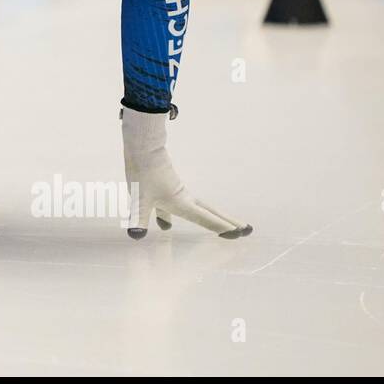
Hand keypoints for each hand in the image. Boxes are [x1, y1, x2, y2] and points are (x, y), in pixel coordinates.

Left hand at [122, 105, 251, 239]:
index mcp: (181, 202)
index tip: (239, 234)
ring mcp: (176, 192)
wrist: (142, 147)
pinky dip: (184, 215)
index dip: (222, 228)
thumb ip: (139, 218)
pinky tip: (164, 225)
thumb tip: (136, 236)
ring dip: (211, 218)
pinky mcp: (167, 187)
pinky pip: (181, 205)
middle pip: (210, 212)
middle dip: (228, 221)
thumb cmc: (142, 173)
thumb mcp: (138, 199)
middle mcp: (183, 198)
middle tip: (246, 230)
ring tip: (220, 227)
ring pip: (198, 208)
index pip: (205, 219)